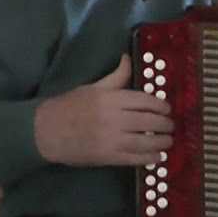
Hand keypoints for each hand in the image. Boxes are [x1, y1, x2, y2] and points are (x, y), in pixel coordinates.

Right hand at [34, 54, 173, 165]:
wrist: (47, 131)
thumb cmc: (70, 106)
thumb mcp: (93, 87)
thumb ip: (115, 77)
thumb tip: (127, 58)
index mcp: (112, 98)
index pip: (145, 100)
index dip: (161, 105)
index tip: (166, 109)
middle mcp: (115, 118)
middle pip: (149, 121)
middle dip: (164, 124)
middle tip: (170, 126)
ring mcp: (112, 140)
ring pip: (145, 141)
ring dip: (161, 142)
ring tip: (168, 141)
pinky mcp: (108, 157)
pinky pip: (135, 158)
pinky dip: (149, 158)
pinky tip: (157, 157)